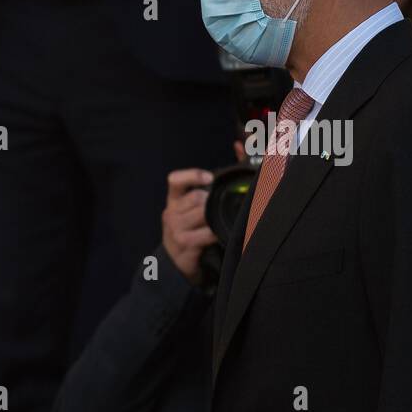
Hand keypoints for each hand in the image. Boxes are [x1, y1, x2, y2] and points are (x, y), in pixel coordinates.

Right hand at [161, 168, 217, 283]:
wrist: (175, 263)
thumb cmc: (190, 231)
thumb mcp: (193, 208)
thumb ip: (213, 183)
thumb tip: (239, 148)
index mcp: (173, 200)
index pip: (175, 180)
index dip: (192, 176)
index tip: (209, 178)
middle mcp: (171, 213)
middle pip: (196, 197)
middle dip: (212, 201)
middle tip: (220, 209)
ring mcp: (176, 229)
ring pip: (203, 214)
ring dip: (216, 217)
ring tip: (220, 222)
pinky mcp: (185, 244)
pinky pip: (208, 232)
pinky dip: (217, 233)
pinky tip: (219, 235)